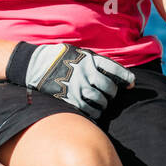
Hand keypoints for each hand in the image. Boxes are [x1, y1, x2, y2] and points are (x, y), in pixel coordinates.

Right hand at [6, 42, 136, 119]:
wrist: (33, 66)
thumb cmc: (58, 58)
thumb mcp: (78, 52)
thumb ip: (96, 61)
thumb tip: (115, 73)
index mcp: (89, 60)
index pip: (115, 71)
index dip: (126, 78)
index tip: (131, 83)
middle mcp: (85, 74)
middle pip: (110, 89)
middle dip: (112, 93)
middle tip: (109, 94)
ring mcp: (77, 88)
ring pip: (101, 102)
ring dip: (103, 104)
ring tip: (100, 103)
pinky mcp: (69, 100)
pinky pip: (89, 111)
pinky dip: (94, 113)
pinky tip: (92, 111)